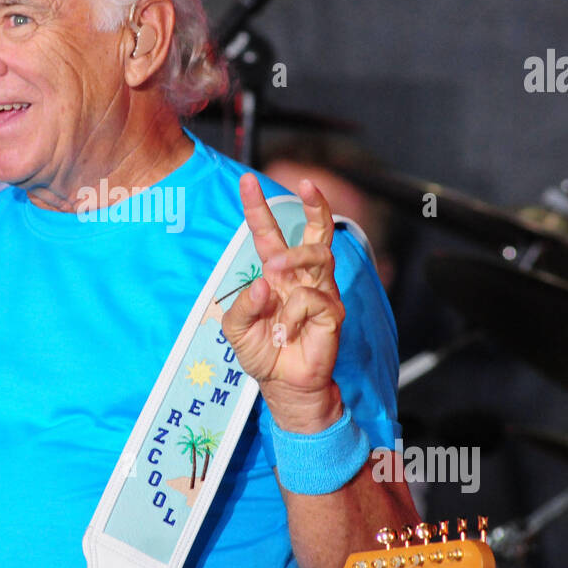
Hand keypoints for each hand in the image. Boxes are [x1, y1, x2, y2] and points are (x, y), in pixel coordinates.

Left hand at [222, 174, 344, 432]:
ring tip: (273, 273)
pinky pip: (312, 298)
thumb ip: (242, 304)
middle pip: (315, 231)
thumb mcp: (236, 329)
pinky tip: (288, 331)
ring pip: (317, 254)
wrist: (283, 385)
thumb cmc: (263, 352)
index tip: (247, 181)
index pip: (269, 233)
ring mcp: (320, 291)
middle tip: (305, 185)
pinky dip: (294, 314)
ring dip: (293, 257)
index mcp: (275, 274)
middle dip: (315, 203)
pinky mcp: (332, 311)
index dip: (258, 207)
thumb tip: (263, 283)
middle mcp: (301, 276)